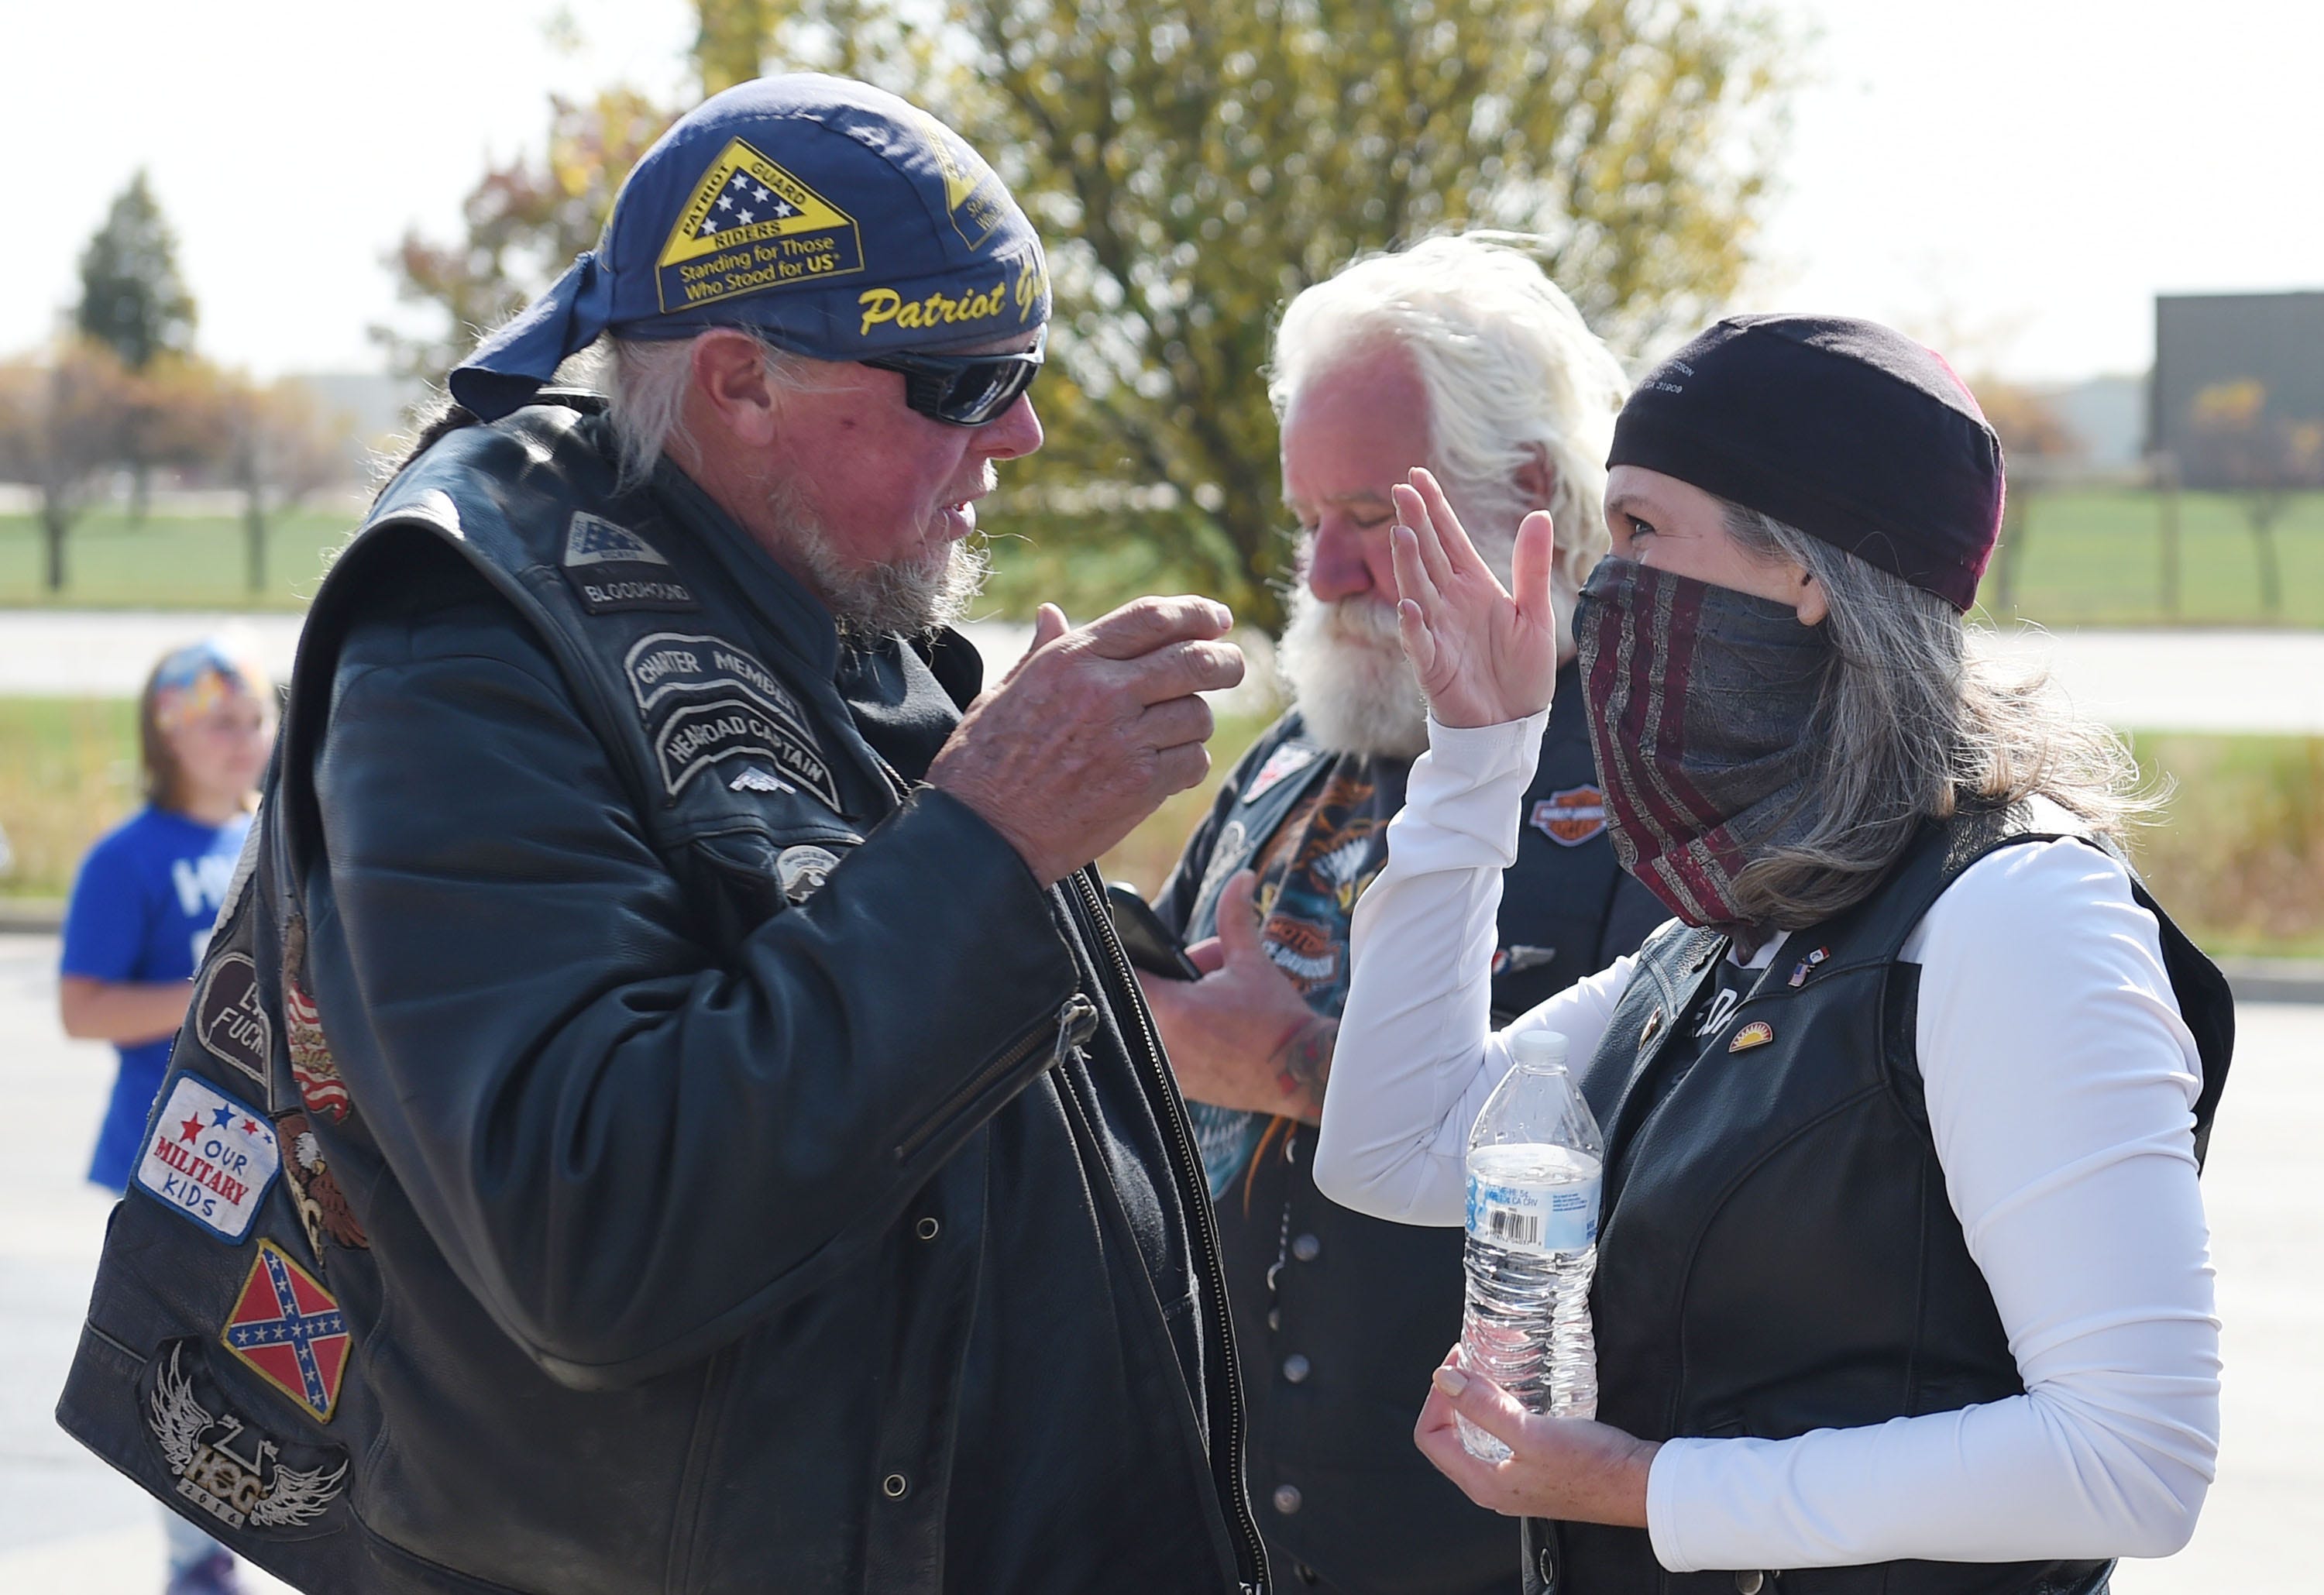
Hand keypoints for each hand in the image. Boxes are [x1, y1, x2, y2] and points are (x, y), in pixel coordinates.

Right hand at [927, 597, 1245, 884]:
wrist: (984, 834)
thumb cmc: (983, 762)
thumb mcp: (1002, 692)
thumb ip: (1041, 652)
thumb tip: (1053, 613)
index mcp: (1070, 660)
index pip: (1152, 618)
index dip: (1195, 612)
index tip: (1217, 619)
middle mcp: (1103, 691)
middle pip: (1194, 659)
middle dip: (1225, 660)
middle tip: (1232, 665)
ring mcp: (1125, 739)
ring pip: (1199, 714)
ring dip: (1195, 721)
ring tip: (1173, 732)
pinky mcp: (1140, 786)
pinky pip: (1194, 761)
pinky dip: (1189, 764)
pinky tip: (1167, 769)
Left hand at [1137, 870, 1335, 1121]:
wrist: (1301, 1072)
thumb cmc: (1277, 1018)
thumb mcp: (1252, 962)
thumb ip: (1235, 916)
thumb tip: (1241, 877)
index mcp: (1175, 1009)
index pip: (1126, 976)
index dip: (1134, 959)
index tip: (1147, 953)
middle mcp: (1163, 1043)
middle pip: (1141, 1001)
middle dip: (1164, 985)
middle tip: (1196, 982)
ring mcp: (1170, 1070)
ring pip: (1150, 1029)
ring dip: (1170, 1014)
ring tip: (1206, 1009)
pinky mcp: (1179, 1088)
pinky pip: (1164, 1055)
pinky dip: (1179, 1040)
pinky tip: (1209, 1035)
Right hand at [1388, 467, 1558, 726]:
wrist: (1514, 725)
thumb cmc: (1522, 671)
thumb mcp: (1535, 614)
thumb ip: (1530, 566)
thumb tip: (1539, 514)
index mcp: (1473, 587)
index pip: (1448, 539)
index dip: (1434, 508)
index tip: (1417, 475)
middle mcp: (1450, 604)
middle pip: (1428, 556)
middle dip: (1415, 523)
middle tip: (1401, 490)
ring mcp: (1438, 634)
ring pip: (1417, 592)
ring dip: (1408, 565)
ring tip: (1403, 535)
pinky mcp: (1434, 668)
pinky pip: (1420, 645)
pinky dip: (1413, 628)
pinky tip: (1410, 607)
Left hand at [1414, 1351, 1657, 1525]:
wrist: (1641, 1486)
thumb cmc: (1592, 1467)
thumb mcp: (1532, 1433)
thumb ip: (1484, 1407)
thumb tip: (1444, 1380)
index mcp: (1482, 1483)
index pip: (1430, 1437)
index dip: (1436, 1396)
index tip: (1456, 1364)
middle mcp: (1492, 1486)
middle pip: (1448, 1436)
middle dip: (1453, 1394)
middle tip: (1470, 1360)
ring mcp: (1514, 1480)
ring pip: (1475, 1435)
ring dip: (1476, 1399)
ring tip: (1489, 1369)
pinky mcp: (1536, 1470)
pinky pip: (1501, 1438)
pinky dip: (1500, 1410)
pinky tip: (1517, 1391)